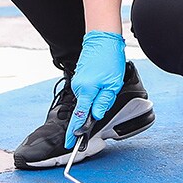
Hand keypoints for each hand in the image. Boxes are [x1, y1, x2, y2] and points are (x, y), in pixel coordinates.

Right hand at [66, 30, 125, 146]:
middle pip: (83, 109)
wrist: (102, 37)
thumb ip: (103, 102)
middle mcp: (79, 87)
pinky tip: (103, 79)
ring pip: (87, 98)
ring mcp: (79, 81)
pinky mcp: (81, 76)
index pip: (79, 117)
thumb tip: (95, 116)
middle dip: (92, 112)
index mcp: (87, 91)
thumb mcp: (113, 84)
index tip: (70, 145)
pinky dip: (93, 91)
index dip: (75, 133)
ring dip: (96, 98)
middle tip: (107, 97)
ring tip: (109, 82)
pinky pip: (86, 90)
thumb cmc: (110, 59)